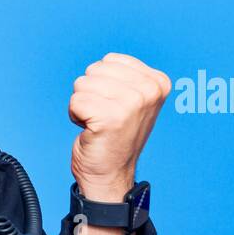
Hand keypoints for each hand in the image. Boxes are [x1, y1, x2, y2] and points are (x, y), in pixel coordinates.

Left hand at [68, 53, 168, 200]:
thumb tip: (106, 61)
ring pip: (82, 84)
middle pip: (94, 70)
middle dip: (90, 92)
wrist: (110, 174)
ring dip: (82, 105)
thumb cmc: (115, 135)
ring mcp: (132, 104)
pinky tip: (90, 130)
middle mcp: (149, 91)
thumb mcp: (131, 99)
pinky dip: (75, 116)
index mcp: (158, 82)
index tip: (114, 106)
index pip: (110, 60)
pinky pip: (75, 102)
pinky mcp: (111, 118)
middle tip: (103, 116)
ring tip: (98, 123)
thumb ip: (124, 76)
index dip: (102, 83)